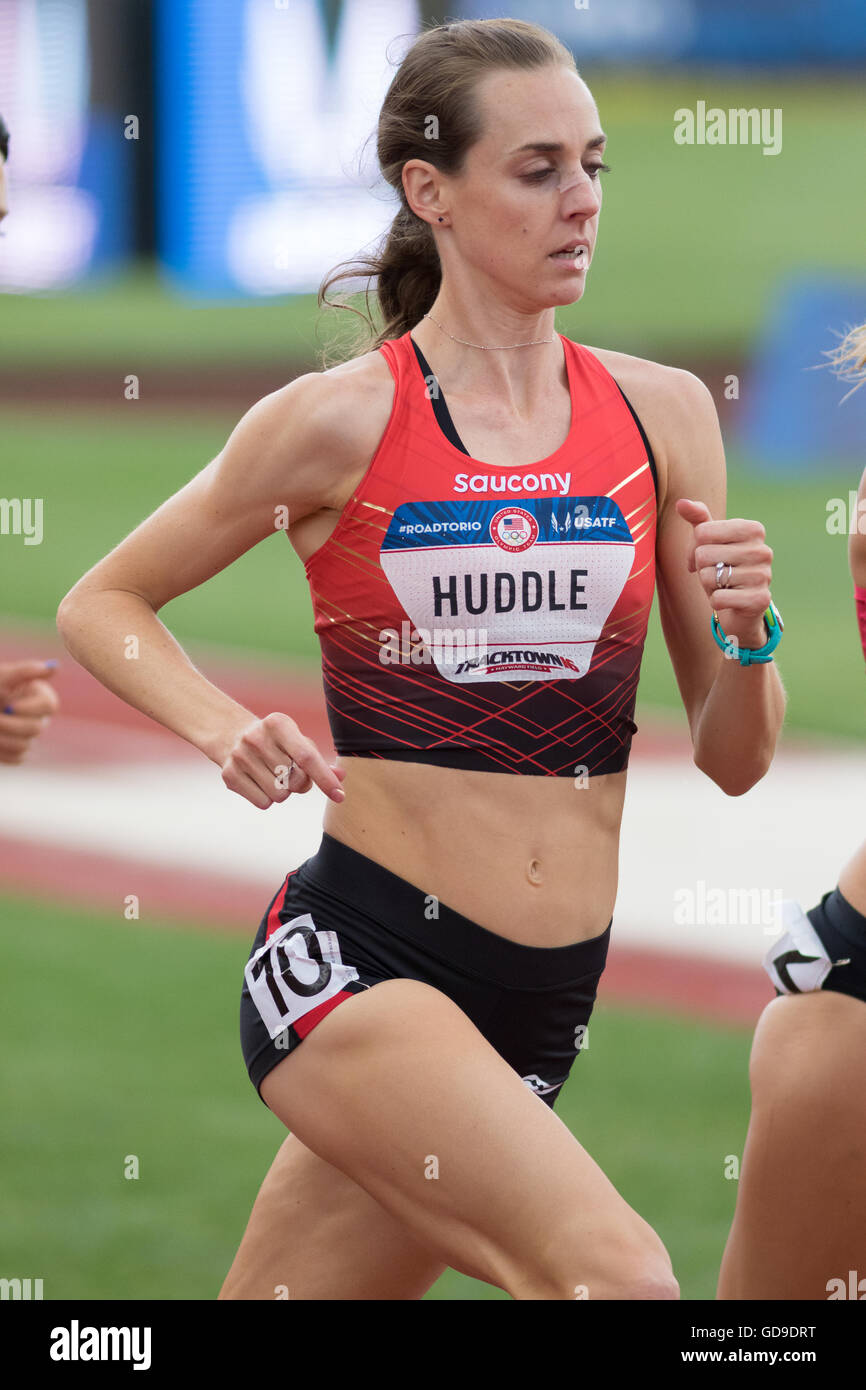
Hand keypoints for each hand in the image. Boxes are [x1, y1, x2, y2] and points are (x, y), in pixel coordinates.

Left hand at [0, 659, 60, 763]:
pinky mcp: (18, 752)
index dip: (33, 708)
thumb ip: (24, 671)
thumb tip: (53, 667)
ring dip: (2, 739)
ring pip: (25, 745)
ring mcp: (28, 736)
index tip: (12, 706)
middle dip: (11, 725)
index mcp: (36, 695)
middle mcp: (37, 716)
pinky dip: (1, 751)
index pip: (50, 705)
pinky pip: (17, 758)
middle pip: (37, 728)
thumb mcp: (1, 676)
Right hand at [216, 711, 346, 809]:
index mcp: (278, 724)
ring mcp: (240, 756)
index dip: (325, 778)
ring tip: (273, 775)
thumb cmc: (277, 742)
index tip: (340, 795)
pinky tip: (260, 781)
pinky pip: (263, 802)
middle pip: (295, 781)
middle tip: (291, 773)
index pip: (306, 757)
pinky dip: (267, 798)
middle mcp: (256, 738)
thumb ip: (320, 760)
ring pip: (280, 796)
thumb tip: (341, 777)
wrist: (232, 736)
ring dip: (283, 792)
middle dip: (300, 783)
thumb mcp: (298, 742)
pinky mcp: (229, 775)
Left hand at [676, 499, 772, 648]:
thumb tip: (681, 503)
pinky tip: (729, 601)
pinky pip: (718, 599)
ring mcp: (764, 575)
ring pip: (708, 577)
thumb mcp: (709, 541)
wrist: (740, 607)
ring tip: (724, 586)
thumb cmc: (722, 568)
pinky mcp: (760, 600)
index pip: (702, 532)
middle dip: (702, 568)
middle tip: (716, 574)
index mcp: (753, 529)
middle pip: (703, 554)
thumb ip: (698, 519)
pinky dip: (716, 602)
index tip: (706, 557)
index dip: (694, 548)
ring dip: (709, 586)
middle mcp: (762, 550)